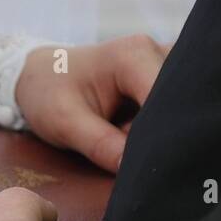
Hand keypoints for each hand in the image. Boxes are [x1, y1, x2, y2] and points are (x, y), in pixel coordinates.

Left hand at [15, 35, 168, 171]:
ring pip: (180, 107)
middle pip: (181, 101)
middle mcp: (157, 52)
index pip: (169, 99)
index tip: (150, 163)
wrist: (39, 77)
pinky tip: (131, 135)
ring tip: (126, 140)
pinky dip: (158, 127)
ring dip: (161, 131)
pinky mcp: (164, 78)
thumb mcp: (65, 123)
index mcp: (134, 54)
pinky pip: (173, 107)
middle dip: (163, 134)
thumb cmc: (48, 93)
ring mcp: (164, 64)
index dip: (163, 134)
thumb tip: (133, 169)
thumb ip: (101, 145)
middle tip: (137, 159)